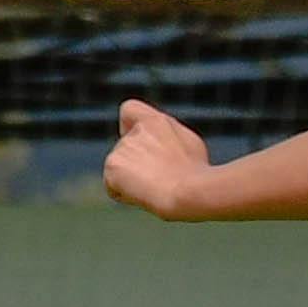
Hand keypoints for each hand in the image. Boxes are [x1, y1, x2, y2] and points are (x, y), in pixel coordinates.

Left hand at [106, 99, 211, 219]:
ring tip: (157, 188)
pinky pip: (113, 185)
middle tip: (162, 179)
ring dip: (134, 179)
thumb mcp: (188, 147)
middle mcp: (136, 132)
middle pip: (128, 148)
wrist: (185, 191)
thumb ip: (166, 140)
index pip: (130, 110)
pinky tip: (145, 196)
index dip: (130, 125)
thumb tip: (159, 147)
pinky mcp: (112, 166)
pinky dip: (125, 193)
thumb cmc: (195, 173)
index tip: (141, 141)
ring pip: (121, 168)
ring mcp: (121, 148)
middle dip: (139, 164)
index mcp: (156, 122)